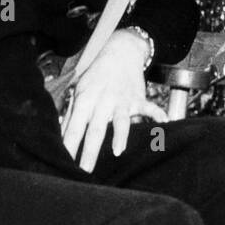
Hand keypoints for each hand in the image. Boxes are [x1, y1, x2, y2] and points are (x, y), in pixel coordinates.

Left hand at [61, 30, 165, 172]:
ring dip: (120, 135)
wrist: (120, 51)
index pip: (73, 128)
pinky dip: (157, 114)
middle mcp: (103, 101)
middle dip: (89, 152)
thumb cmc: (96, 76)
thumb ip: (72, 114)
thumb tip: (60, 137)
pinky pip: (149, 107)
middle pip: (95, 130)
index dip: (68, 146)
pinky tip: (164, 123)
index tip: (63, 164)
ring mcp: (122, 100)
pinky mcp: (138, 98)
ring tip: (118, 151)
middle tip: (84, 173)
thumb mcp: (79, 91)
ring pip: (120, 120)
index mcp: (85, 100)